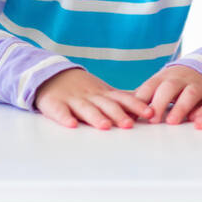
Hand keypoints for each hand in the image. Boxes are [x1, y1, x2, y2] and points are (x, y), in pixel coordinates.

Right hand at [35, 68, 153, 128]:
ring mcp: (73, 100)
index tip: (149, 113)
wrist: (52, 75)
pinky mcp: (55, 104)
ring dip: (96, 117)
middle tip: (129, 125)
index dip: (136, 105)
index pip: (123, 99)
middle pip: (106, 105)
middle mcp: (91, 96)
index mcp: (103, 94)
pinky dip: (65, 118)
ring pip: (86, 109)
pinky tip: (71, 125)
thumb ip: (122, 98)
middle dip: (118, 115)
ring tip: (105, 126)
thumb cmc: (82, 88)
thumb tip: (147, 105)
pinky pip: (60, 111)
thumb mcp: (103, 91)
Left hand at [135, 64, 201, 124]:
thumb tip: (120, 110)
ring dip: (181, 107)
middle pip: (170, 87)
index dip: (143, 98)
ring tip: (172, 122)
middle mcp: (181, 80)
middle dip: (160, 102)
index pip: (151, 85)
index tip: (137, 113)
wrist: (201, 70)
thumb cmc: (173, 84)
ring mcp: (197, 86)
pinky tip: (196, 121)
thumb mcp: (158, 85)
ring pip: (191, 93)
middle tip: (153, 120)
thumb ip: (141, 97)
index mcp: (164, 77)